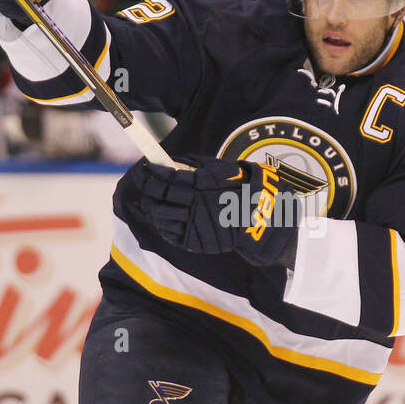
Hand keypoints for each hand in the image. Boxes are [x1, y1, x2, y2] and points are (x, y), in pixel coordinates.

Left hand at [133, 154, 301, 265]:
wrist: (261, 219)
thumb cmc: (241, 189)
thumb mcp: (221, 170)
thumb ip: (195, 165)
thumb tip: (172, 160)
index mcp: (200, 186)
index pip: (166, 178)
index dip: (152, 173)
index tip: (145, 167)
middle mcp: (195, 206)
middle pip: (159, 197)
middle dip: (147, 188)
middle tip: (142, 182)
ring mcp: (194, 226)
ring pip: (160, 217)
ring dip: (151, 207)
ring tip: (149, 200)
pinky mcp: (196, 242)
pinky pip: (170, 235)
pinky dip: (161, 225)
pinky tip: (160, 218)